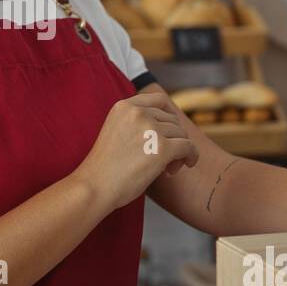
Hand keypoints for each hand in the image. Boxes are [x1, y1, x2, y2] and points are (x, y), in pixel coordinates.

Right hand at [72, 90, 198, 212]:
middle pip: (172, 120)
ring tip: (166, 168)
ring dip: (179, 151)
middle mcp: (138, 112)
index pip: (159, 99)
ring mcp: (150, 129)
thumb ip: (137, 123)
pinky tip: (186, 165)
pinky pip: (188, 147)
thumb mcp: (116, 131)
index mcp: (124, 106)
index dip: (171, 114)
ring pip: (182, 135)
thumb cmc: (104, 167)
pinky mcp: (162, 148)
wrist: (95, 186)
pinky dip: (191, 156)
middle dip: (173, 138)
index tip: (172, 129)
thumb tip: (172, 126)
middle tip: (165, 160)